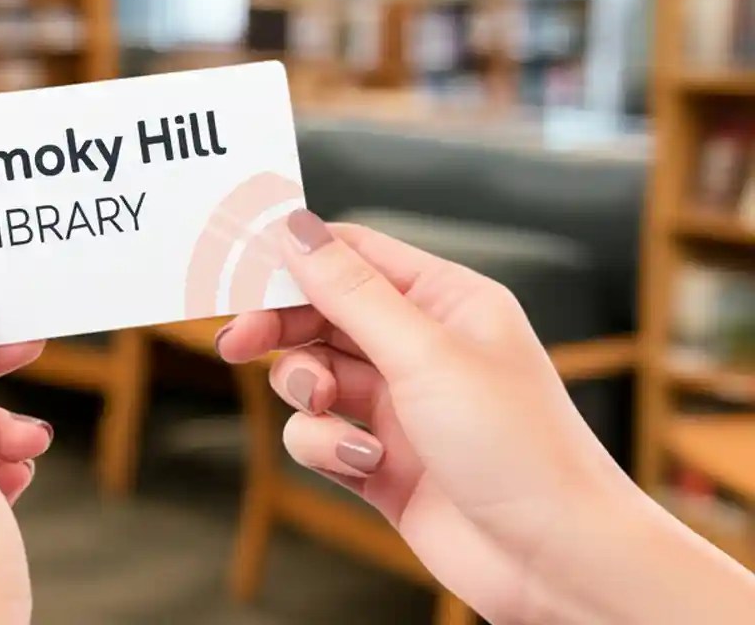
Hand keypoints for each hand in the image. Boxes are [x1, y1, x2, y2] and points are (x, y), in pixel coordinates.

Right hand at [216, 210, 754, 623]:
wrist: (554, 560)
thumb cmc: (517, 446)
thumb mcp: (425, 354)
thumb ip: (350, 292)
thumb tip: (295, 229)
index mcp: (446, 302)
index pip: (354, 255)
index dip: (295, 258)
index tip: (238, 271)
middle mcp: (421, 347)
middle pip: (322, 315)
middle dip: (280, 329)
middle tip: (235, 343)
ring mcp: (400, 407)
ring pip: (314, 377)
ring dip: (308, 392)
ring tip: (327, 410)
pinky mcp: (381, 461)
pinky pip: (321, 436)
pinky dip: (327, 448)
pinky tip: (365, 465)